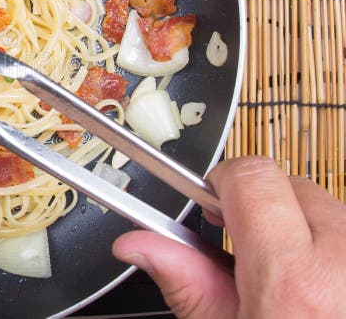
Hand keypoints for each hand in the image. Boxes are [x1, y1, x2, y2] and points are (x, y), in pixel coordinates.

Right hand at [112, 156, 345, 317]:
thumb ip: (185, 282)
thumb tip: (137, 244)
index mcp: (293, 280)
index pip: (252, 177)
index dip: (223, 184)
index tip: (212, 204)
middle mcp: (345, 261)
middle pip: (290, 184)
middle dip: (260, 206)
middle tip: (245, 247)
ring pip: (327, 206)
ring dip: (300, 226)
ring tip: (290, 275)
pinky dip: (331, 246)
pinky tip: (321, 285)